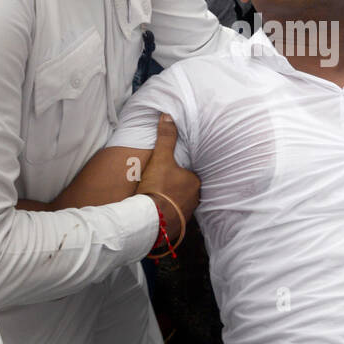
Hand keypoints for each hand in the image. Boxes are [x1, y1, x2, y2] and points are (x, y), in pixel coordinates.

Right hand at [136, 113, 199, 237]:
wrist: (149, 219)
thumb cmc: (158, 187)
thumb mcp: (160, 159)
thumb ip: (166, 138)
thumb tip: (167, 116)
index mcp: (194, 183)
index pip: (190, 174)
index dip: (179, 172)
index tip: (168, 172)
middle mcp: (195, 200)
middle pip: (186, 190)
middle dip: (176, 188)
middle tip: (161, 185)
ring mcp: (186, 215)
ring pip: (181, 204)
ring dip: (172, 202)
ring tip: (158, 199)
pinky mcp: (177, 227)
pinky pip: (174, 218)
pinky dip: (167, 214)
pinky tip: (157, 213)